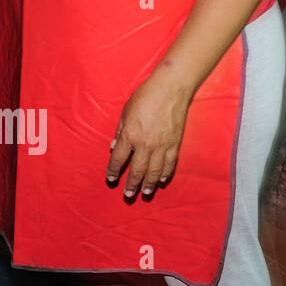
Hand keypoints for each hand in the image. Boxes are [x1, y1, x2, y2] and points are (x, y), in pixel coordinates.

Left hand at [106, 73, 190, 199]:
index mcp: (130, 135)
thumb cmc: (145, 98)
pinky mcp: (175, 145)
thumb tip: (113, 148)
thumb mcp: (125, 113)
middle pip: (136, 170)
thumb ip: (120, 132)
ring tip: (144, 193)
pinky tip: (161, 181)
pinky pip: (169, 165)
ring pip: (154, 171)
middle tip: (127, 195)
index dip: (114, 170)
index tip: (111, 179)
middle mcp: (145, 144)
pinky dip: (165, 174)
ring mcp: (162, 146)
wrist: (169, 91)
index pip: (118, 159)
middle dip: (131, 184)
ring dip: (148, 184)